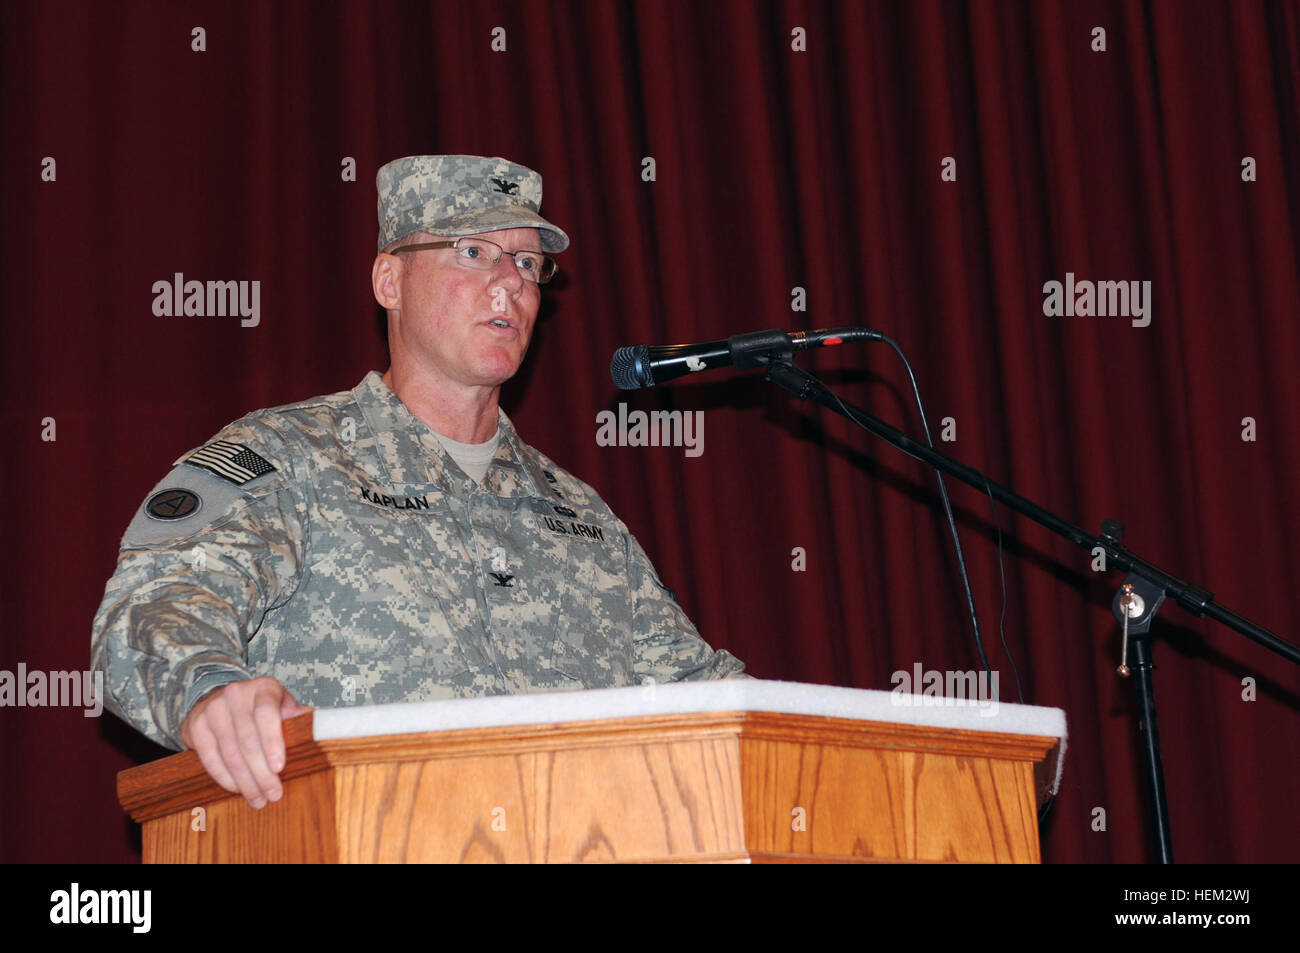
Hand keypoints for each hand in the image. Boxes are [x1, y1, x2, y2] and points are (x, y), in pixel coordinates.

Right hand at [179, 677, 311, 808]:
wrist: (218, 699)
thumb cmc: (259, 707)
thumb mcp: (281, 706)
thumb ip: (297, 717)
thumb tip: (318, 728)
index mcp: (264, 688)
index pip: (267, 714)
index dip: (273, 742)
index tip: (279, 768)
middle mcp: (236, 694)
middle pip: (249, 741)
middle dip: (262, 773)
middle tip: (273, 795)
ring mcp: (213, 709)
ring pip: (230, 754)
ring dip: (245, 782)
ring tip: (258, 799)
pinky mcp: (196, 725)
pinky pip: (211, 759)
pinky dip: (225, 778)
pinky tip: (237, 789)